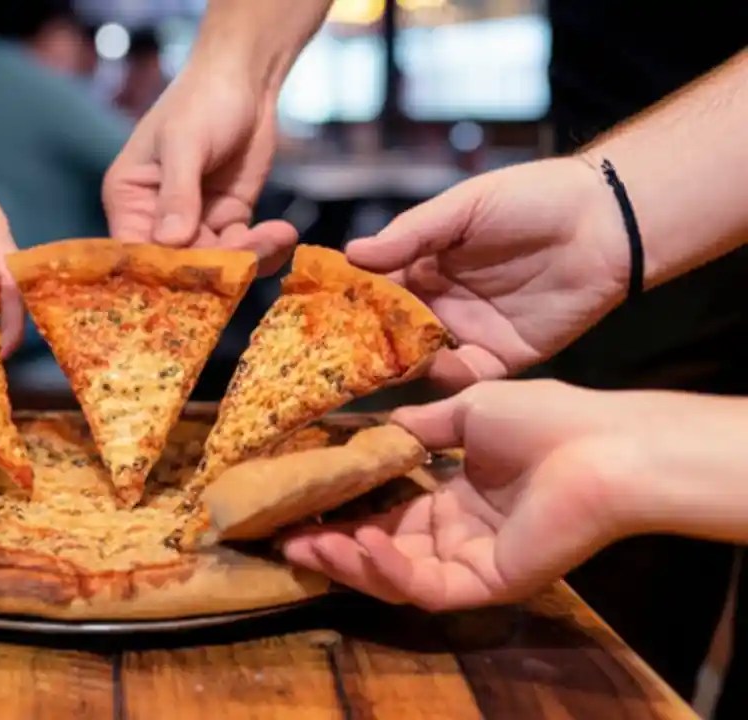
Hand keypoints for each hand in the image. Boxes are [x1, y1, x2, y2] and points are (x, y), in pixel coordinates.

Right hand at [103, 60, 297, 274]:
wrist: (246, 79)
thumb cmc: (201, 99)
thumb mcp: (185, 142)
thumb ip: (178, 193)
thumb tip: (171, 241)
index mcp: (130, 199)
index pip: (137, 251)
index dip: (161, 273)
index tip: (194, 283)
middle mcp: (157, 218)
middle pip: (179, 265)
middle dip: (215, 269)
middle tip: (249, 259)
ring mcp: (195, 222)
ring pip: (217, 263)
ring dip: (248, 258)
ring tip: (277, 238)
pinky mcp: (229, 220)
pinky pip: (243, 250)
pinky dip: (265, 249)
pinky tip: (283, 233)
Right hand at [281, 379, 640, 610]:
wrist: (604, 445)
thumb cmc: (546, 419)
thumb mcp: (471, 410)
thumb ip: (424, 425)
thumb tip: (380, 423)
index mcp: (458, 497)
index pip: (388, 512)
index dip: (343, 509)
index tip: (299, 499)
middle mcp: (459, 534)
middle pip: (382, 549)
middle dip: (330, 543)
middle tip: (281, 535)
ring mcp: (471, 562)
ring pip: (394, 574)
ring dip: (348, 561)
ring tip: (303, 543)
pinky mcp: (485, 583)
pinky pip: (425, 587)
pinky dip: (388, 569)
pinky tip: (360, 541)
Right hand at [344, 158, 630, 389]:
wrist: (606, 221)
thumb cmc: (533, 199)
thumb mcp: (464, 207)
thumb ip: (411, 234)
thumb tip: (352, 254)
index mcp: (423, 266)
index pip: (374, 291)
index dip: (346, 303)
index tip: (316, 317)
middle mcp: (439, 305)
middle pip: (392, 333)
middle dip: (365, 346)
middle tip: (336, 359)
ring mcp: (470, 333)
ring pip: (423, 360)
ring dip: (401, 366)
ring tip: (379, 371)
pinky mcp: (504, 357)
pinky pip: (468, 377)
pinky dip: (450, 380)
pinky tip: (435, 371)